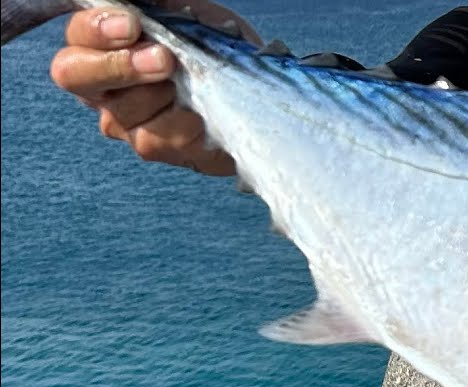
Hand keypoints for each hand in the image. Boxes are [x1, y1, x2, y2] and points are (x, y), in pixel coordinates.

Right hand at [49, 1, 260, 174]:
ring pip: (124, 109)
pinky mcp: (151, 148)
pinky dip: (186, 123)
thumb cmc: (212, 48)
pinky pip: (158, 138)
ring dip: (164, 95)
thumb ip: (158, 5)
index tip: (133, 25)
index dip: (97, 30)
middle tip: (163, 60)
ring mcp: (122, 120)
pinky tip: (201, 116)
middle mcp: (100, 84)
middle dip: (118, 65)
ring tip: (191, 87)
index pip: (77, 35)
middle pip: (75, 75)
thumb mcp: (188, 16)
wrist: (250, 91)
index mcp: (100, 45)